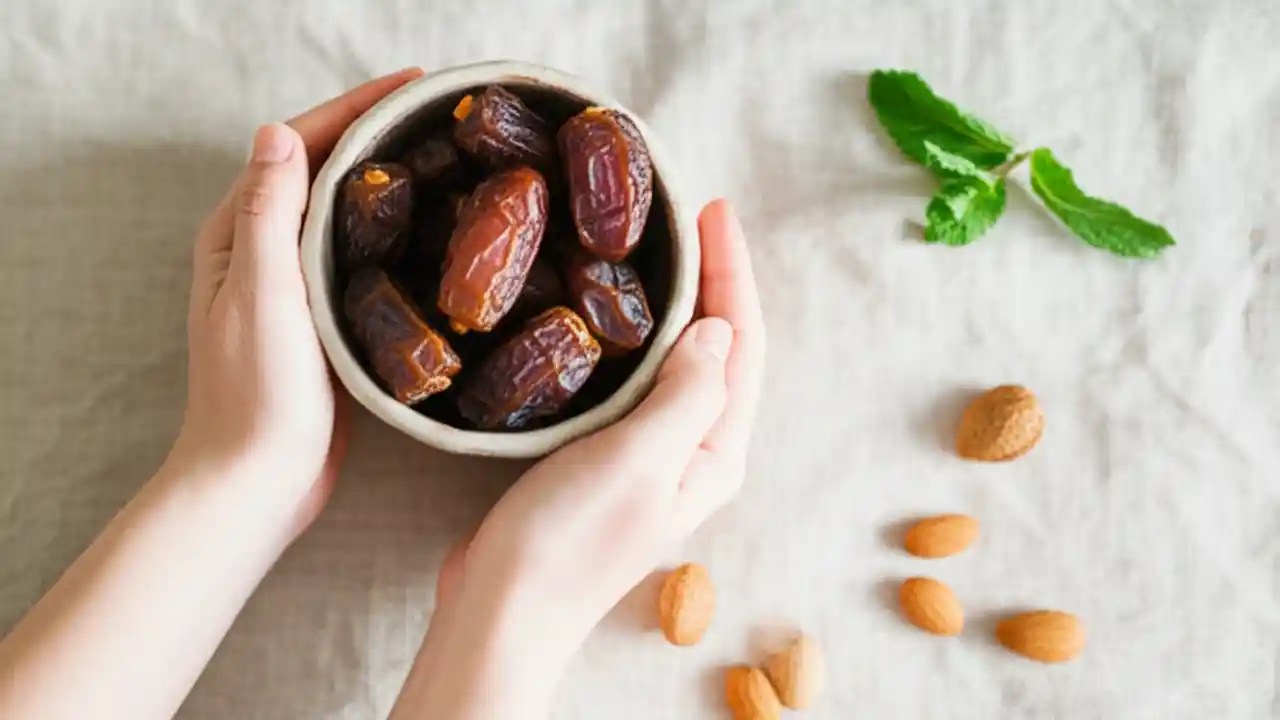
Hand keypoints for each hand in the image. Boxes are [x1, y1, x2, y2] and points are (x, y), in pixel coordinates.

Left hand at [172, 67, 424, 537]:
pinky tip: (432, 230)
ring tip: (445, 156)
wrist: (258, 481)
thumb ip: (269, 213)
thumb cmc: (255, 395)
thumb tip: (278, 130)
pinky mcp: (323, 318)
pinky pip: (359, 254)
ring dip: (386, 176)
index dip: (354, 108)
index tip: (412, 85)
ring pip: (344, 210)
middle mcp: (262, 250)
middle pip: (322, 168)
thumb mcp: (262, 294)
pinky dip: (391, 229)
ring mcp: (294, 284)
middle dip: (376, 131)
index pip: (297, 145)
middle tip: (440, 113)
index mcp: (239, 233)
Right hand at [393, 200, 765, 718]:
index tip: (715, 211)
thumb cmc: (571, 539)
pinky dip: (635, 337)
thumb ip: (687, 392)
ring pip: (678, 362)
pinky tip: (612, 312)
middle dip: (714, 280)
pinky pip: (637, 381)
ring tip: (662, 246)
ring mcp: (650, 455)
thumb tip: (718, 328)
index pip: (742, 347)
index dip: (733, 274)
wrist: (505, 607)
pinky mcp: (606, 457)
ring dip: (678, 303)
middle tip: (693, 214)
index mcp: (715, 451)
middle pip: (719, 348)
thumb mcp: (639, 457)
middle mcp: (693, 451)